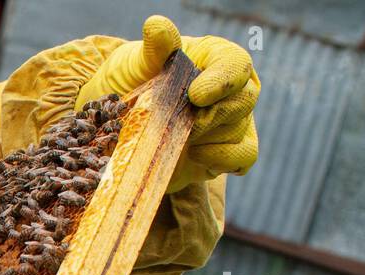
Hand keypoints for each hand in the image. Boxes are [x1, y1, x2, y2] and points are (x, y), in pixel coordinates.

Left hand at [77, 15, 259, 191]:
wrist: (121, 123)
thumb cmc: (134, 83)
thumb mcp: (138, 62)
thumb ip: (154, 48)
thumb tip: (156, 25)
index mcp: (217, 59)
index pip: (236, 65)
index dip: (221, 81)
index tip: (196, 95)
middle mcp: (234, 89)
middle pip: (243, 101)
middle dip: (208, 116)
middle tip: (175, 123)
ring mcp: (233, 122)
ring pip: (238, 132)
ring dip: (205, 139)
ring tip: (175, 137)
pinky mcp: (226, 153)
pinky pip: (242, 158)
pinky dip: (219, 159)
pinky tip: (193, 155)